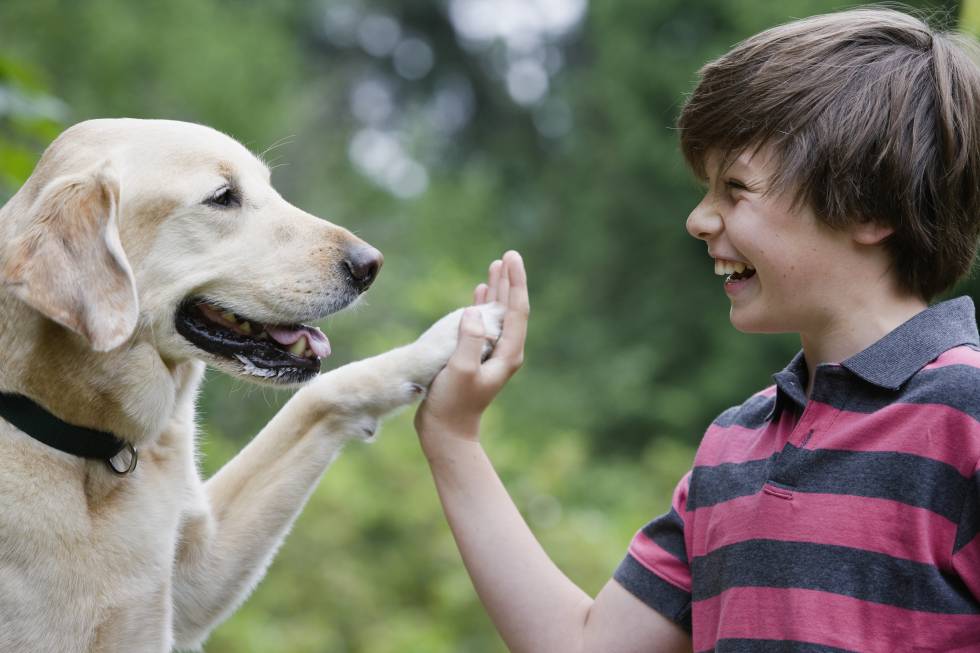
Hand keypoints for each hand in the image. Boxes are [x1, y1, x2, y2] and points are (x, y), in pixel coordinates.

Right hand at [414, 250, 528, 441]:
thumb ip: (469, 340)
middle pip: (510, 308)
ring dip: (497, 290)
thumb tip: (472, 312)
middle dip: (509, 281)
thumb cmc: (452, 404)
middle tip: (507, 256)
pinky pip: (484, 324)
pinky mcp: (477, 357)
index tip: (511, 259)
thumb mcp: (460, 371)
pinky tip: (478, 293)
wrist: (446, 431)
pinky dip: (482, 306)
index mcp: (508, 353)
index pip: (516, 310)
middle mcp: (504, 351)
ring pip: (498, 314)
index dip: (515, 282)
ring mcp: (491, 354)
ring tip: (495, 266)